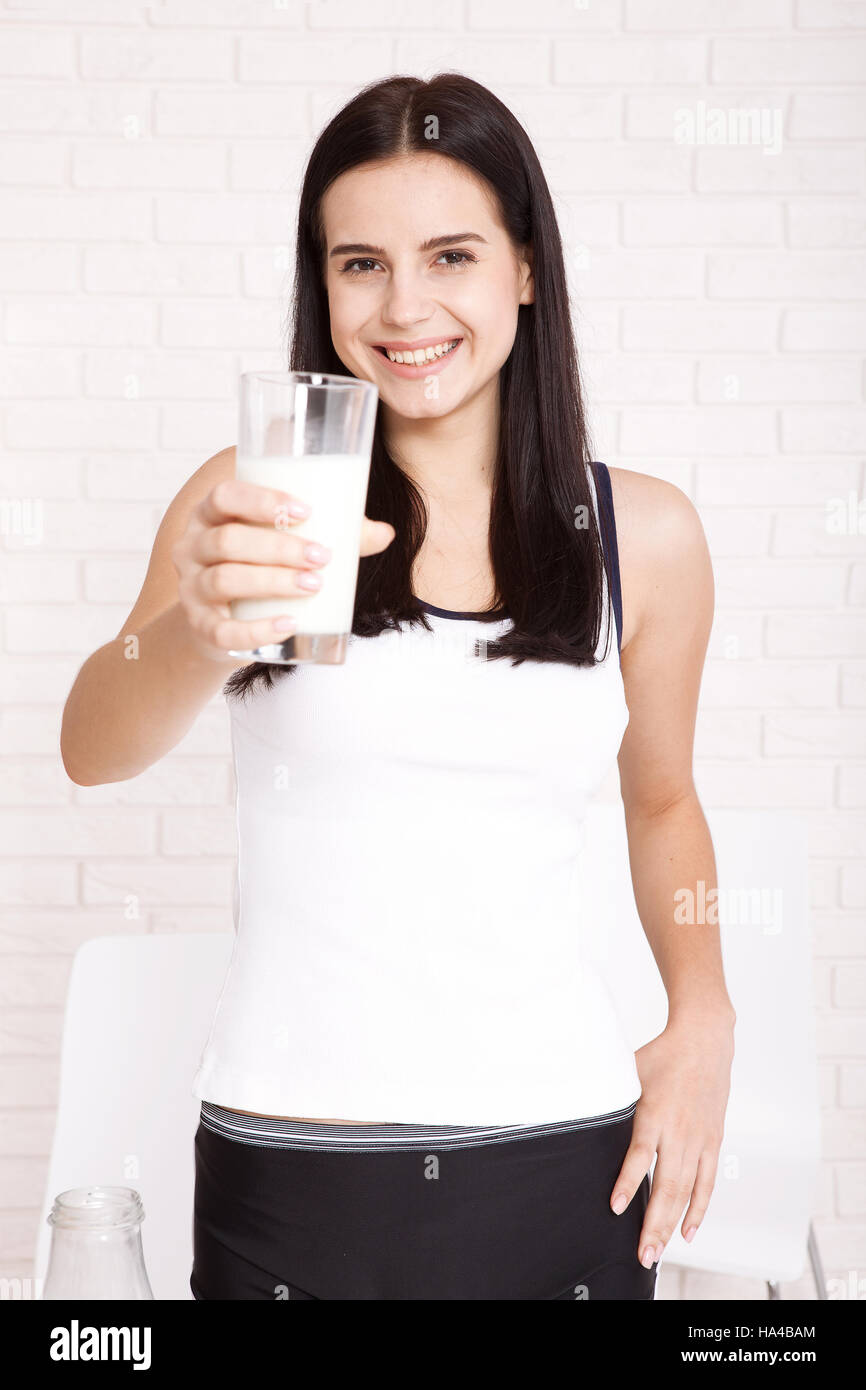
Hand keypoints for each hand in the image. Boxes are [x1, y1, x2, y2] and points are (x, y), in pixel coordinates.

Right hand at [172, 475, 394, 660]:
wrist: (220, 622)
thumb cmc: (257, 568)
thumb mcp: (284, 545)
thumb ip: (331, 534)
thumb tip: (385, 532)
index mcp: (210, 515)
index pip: (225, 495)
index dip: (262, 500)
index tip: (305, 511)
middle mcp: (191, 547)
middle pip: (228, 540)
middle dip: (279, 548)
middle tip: (322, 557)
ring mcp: (191, 588)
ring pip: (225, 579)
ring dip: (273, 581)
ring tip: (314, 584)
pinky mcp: (200, 627)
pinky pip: (224, 630)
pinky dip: (257, 629)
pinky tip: (289, 624)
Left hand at [609, 1011, 734, 1268]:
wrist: (704, 1041)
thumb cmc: (664, 1055)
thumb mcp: (628, 1071)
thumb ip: (610, 1098)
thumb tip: (578, 1110)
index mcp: (655, 1113)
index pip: (640, 1155)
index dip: (628, 1183)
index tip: (614, 1206)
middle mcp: (680, 1131)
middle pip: (667, 1185)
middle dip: (653, 1224)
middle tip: (642, 1253)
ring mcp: (699, 1140)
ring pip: (686, 1192)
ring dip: (671, 1225)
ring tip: (658, 1251)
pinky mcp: (713, 1143)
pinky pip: (707, 1183)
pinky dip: (698, 1210)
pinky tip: (687, 1232)